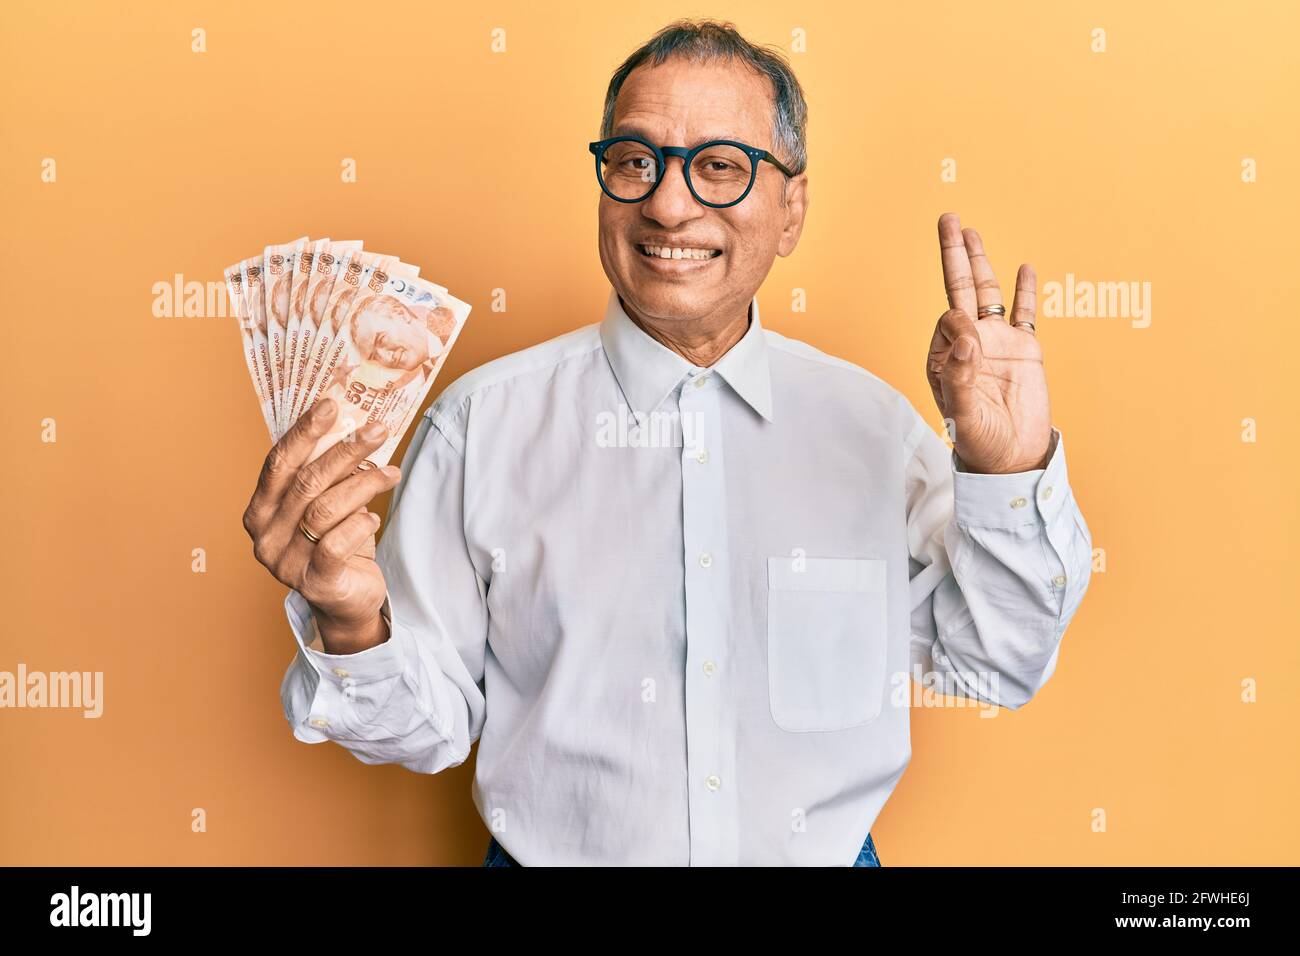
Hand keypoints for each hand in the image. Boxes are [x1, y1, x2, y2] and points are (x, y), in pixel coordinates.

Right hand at [241, 398, 402, 651]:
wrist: (345, 603)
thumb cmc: (334, 544)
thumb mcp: (325, 504)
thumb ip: (326, 474)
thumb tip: (353, 424)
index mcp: (259, 510)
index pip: (279, 463)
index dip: (304, 432)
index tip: (331, 405)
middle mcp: (265, 536)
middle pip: (307, 482)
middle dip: (346, 451)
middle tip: (377, 430)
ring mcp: (286, 562)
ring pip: (326, 509)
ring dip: (364, 484)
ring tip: (391, 473)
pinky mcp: (314, 582)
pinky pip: (337, 544)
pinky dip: (360, 525)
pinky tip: (374, 517)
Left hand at [926, 213, 1052, 473]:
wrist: (1012, 458)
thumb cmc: (979, 442)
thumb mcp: (963, 414)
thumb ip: (961, 375)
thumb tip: (966, 336)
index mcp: (944, 358)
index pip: (948, 320)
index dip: (959, 321)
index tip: (974, 342)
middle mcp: (967, 344)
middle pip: (960, 289)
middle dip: (954, 255)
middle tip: (949, 219)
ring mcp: (996, 343)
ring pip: (989, 294)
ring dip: (981, 262)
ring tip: (971, 231)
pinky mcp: (1024, 349)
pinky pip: (1024, 314)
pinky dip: (1025, 291)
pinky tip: (1025, 268)